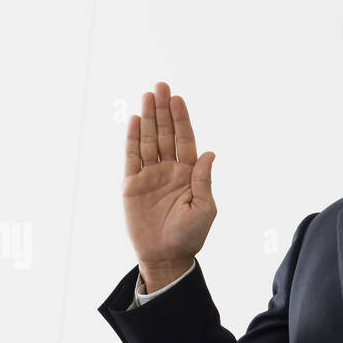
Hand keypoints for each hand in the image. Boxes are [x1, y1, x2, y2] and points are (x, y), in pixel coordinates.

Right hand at [123, 81, 216, 291]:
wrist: (165, 257)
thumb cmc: (190, 237)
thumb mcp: (205, 209)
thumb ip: (204, 180)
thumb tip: (210, 153)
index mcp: (189, 174)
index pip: (185, 140)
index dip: (181, 119)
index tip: (178, 98)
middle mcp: (169, 170)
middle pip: (165, 134)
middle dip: (163, 110)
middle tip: (161, 86)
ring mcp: (150, 176)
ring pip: (148, 140)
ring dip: (148, 118)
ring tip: (147, 95)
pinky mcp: (132, 185)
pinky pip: (131, 157)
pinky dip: (132, 138)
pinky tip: (134, 120)